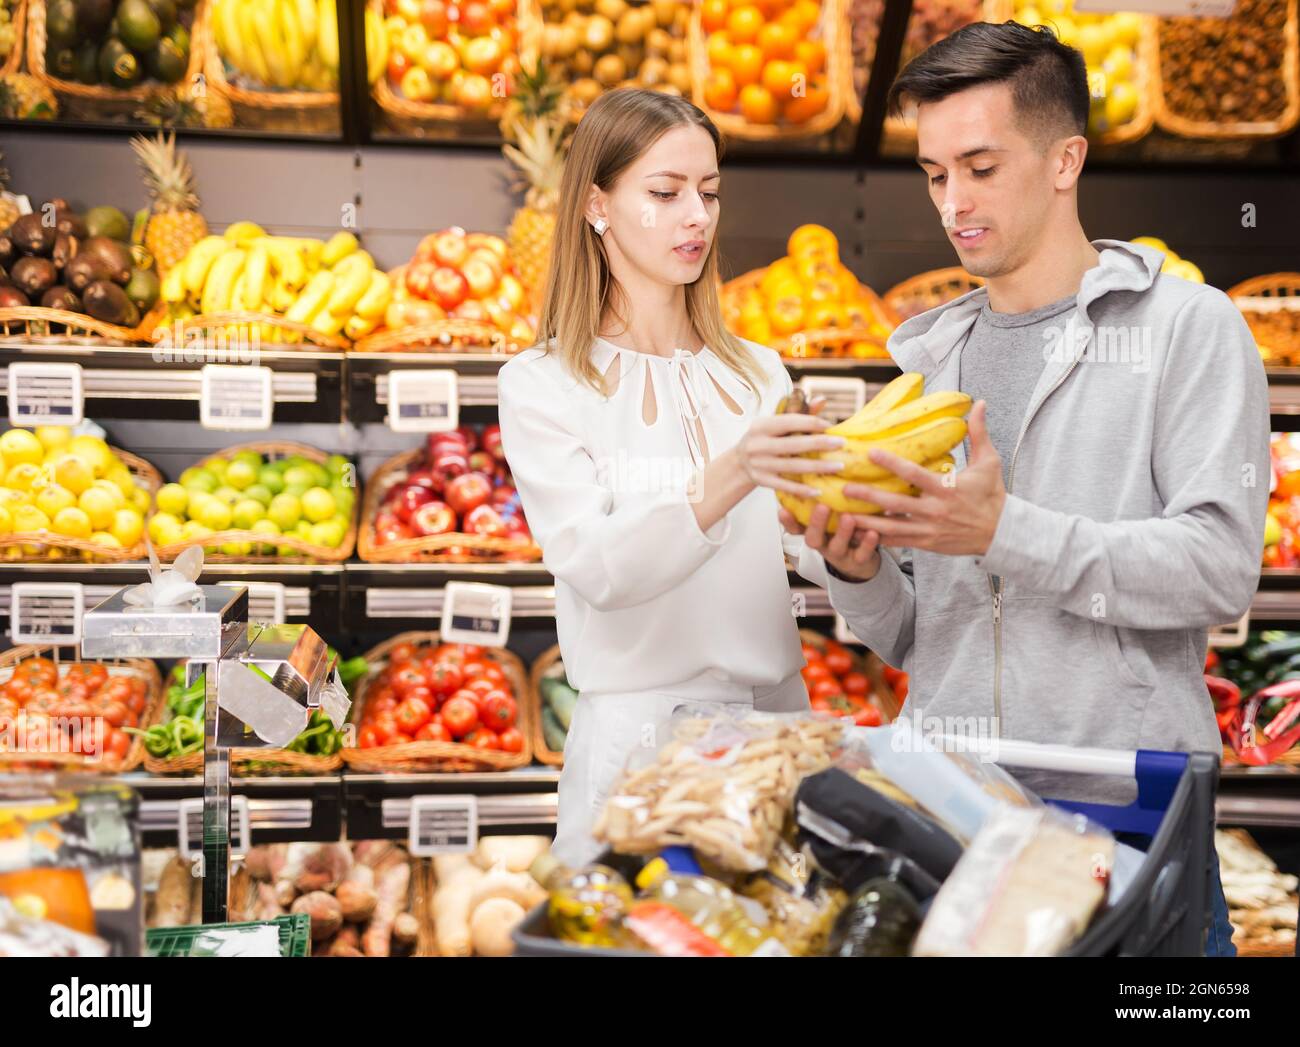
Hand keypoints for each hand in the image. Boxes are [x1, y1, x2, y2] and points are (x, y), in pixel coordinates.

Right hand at [735, 411, 845, 497]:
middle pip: (793, 444)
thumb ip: (799, 412)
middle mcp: (758, 445)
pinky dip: (802, 489)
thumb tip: (822, 399)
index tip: (831, 426)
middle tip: (841, 443)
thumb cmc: (765, 437)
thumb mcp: (775, 422)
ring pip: (792, 466)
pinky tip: (819, 490)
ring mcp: (759, 464)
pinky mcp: (761, 481)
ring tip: (839, 466)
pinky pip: (785, 486)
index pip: (789, 421)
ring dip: (817, 467)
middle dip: (819, 443)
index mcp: (762, 426)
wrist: (739, 461)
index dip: (811, 423)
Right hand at [779, 502, 882, 580]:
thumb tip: (813, 469)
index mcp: (815, 532)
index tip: (783, 510)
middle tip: (822, 506)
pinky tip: (873, 532)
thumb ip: (823, 500)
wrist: (862, 560)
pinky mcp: (858, 561)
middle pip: (813, 538)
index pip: (796, 527)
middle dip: (816, 523)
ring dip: (842, 532)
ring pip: (837, 546)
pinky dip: (867, 544)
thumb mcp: (831, 517)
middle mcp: (823, 544)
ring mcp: (840, 554)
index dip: (788, 521)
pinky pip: (862, 554)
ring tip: (848, 518)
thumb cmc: (844, 531)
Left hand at [842, 400, 1006, 555]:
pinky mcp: (926, 544)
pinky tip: (858, 533)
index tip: (870, 452)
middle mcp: (936, 511)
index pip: (915, 475)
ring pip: (892, 527)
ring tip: (843, 515)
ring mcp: (929, 529)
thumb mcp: (990, 462)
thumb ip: (979, 434)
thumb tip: (979, 404)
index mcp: (948, 489)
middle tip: (845, 488)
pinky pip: (898, 542)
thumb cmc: (992, 495)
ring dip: (867, 522)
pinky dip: (878, 538)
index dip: (892, 464)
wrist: (1001, 533)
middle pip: (896, 504)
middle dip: (869, 497)